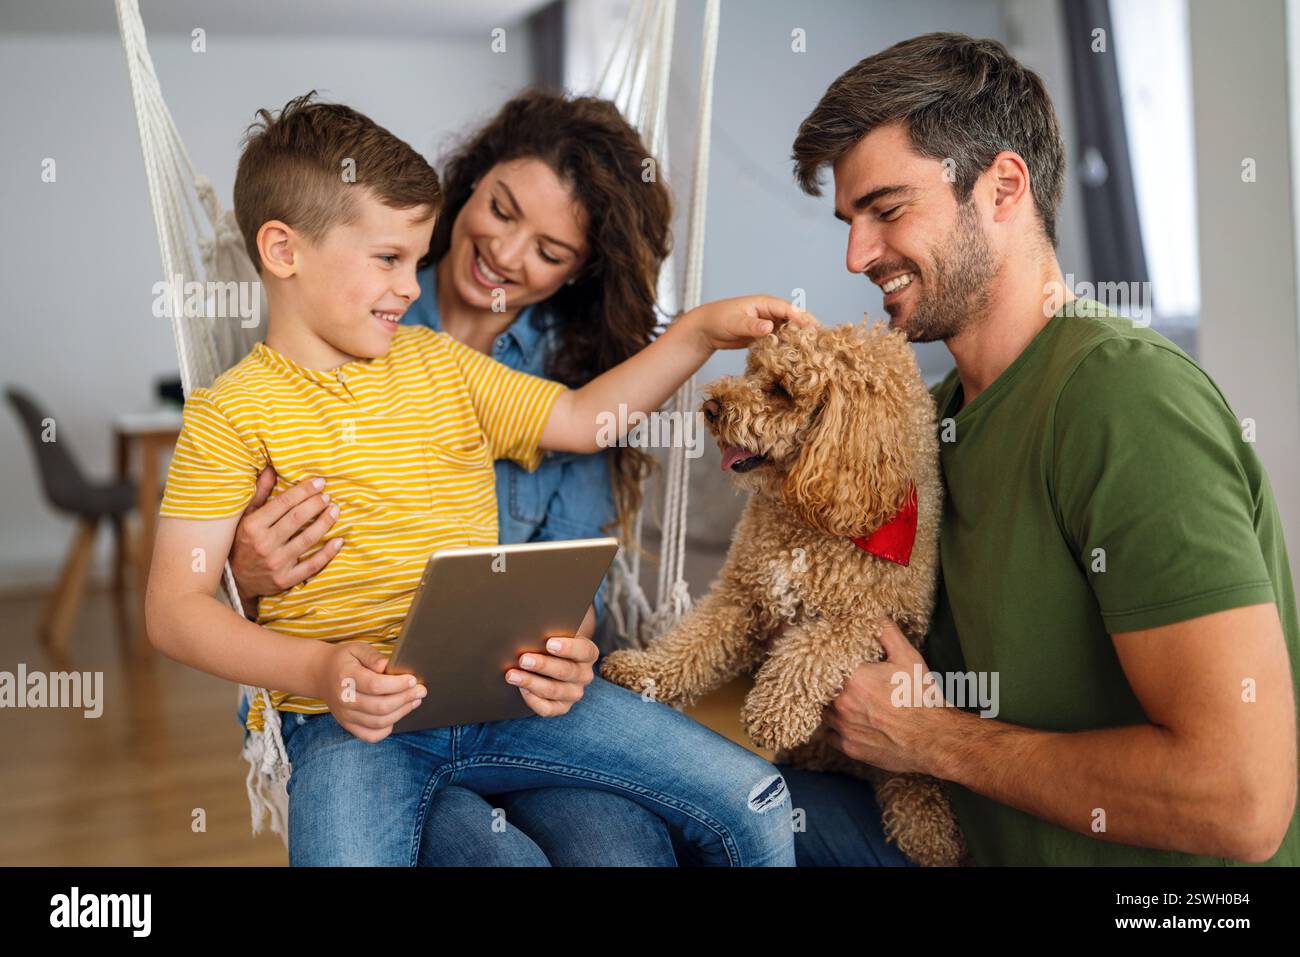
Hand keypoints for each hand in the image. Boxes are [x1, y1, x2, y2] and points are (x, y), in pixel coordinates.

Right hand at [230, 467, 342, 599]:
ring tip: (335, 510)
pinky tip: (339, 541)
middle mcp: (264, 544)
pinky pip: (312, 566)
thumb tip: (271, 468)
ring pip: (307, 539)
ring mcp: (276, 563)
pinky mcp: (285, 580)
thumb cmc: (243, 541)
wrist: (236, 580)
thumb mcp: (246, 516)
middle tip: (328, 496)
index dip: (304, 490)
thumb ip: (260, 493)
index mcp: (253, 526)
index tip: (319, 481)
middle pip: (297, 518)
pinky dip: (328, 553)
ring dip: (325, 522)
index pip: (283, 503)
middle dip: (316, 504)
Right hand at [311, 641, 426, 742]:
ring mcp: (345, 715)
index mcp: (346, 677)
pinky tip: (396, 716)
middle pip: (380, 706)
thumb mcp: (357, 649)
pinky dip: (386, 730)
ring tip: (414, 701)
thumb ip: (372, 656)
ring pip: (378, 722)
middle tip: (421, 691)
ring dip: (401, 713)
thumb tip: (387, 666)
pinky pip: (369, 736)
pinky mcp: (347, 725)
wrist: (320, 674)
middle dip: (405, 699)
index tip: (413, 679)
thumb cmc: (344, 659)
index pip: (376, 685)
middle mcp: (343, 699)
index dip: (398, 684)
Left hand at [507, 603, 598, 716]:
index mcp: (588, 653)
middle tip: (523, 658)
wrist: (549, 662)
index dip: (568, 647)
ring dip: (531, 682)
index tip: (549, 643)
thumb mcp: (553, 633)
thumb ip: (547, 628)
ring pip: (554, 691)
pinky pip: (548, 709)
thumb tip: (528, 622)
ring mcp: (574, 693)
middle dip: (543, 665)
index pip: (583, 650)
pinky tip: (521, 689)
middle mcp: (584, 675)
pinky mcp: (562, 707)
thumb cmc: (547, 642)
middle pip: (566, 671)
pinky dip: (533, 699)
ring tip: (511, 674)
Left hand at [683, 295, 819, 351]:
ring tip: (814, 353)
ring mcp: (769, 324)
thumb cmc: (718, 319)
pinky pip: (781, 340)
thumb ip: (752, 326)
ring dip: (800, 340)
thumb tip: (770, 327)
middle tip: (823, 343)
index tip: (816, 331)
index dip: (803, 319)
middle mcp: (770, 313)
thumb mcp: (735, 323)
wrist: (706, 329)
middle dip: (808, 329)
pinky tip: (796, 358)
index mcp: (765, 303)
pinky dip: (789, 347)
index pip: (789, 310)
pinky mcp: (765, 336)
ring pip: (790, 331)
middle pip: (794, 320)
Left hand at [821, 617, 957, 775]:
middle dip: (827, 683)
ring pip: (823, 712)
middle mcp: (841, 703)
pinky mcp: (849, 748)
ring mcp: (844, 728)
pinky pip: (830, 735)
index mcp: (852, 678)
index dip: (823, 659)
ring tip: (845, 699)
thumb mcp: (908, 657)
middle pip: (819, 688)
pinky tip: (849, 721)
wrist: (934, 739)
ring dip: (830, 705)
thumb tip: (874, 614)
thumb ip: (886, 632)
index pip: (823, 662)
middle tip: (841, 680)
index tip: (829, 659)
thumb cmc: (921, 697)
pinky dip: (836, 728)